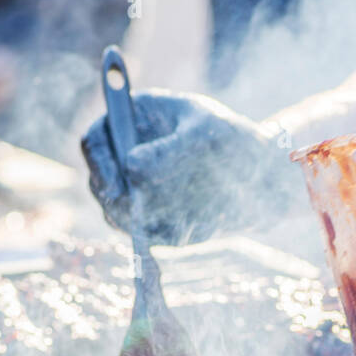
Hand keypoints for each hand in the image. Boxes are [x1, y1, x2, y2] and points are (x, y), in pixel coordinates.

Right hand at [80, 89, 285, 244]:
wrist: (260, 179)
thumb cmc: (234, 143)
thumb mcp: (207, 136)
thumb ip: (171, 150)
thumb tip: (132, 166)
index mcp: (134, 121)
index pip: (95, 140)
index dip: (98, 162)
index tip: (115, 185)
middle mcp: (126, 156)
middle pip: (99, 182)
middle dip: (117, 199)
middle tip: (140, 211)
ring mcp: (135, 190)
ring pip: (119, 213)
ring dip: (146, 219)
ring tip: (188, 214)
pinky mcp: (150, 218)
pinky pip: (146, 233)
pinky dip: (168, 233)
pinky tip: (201, 223)